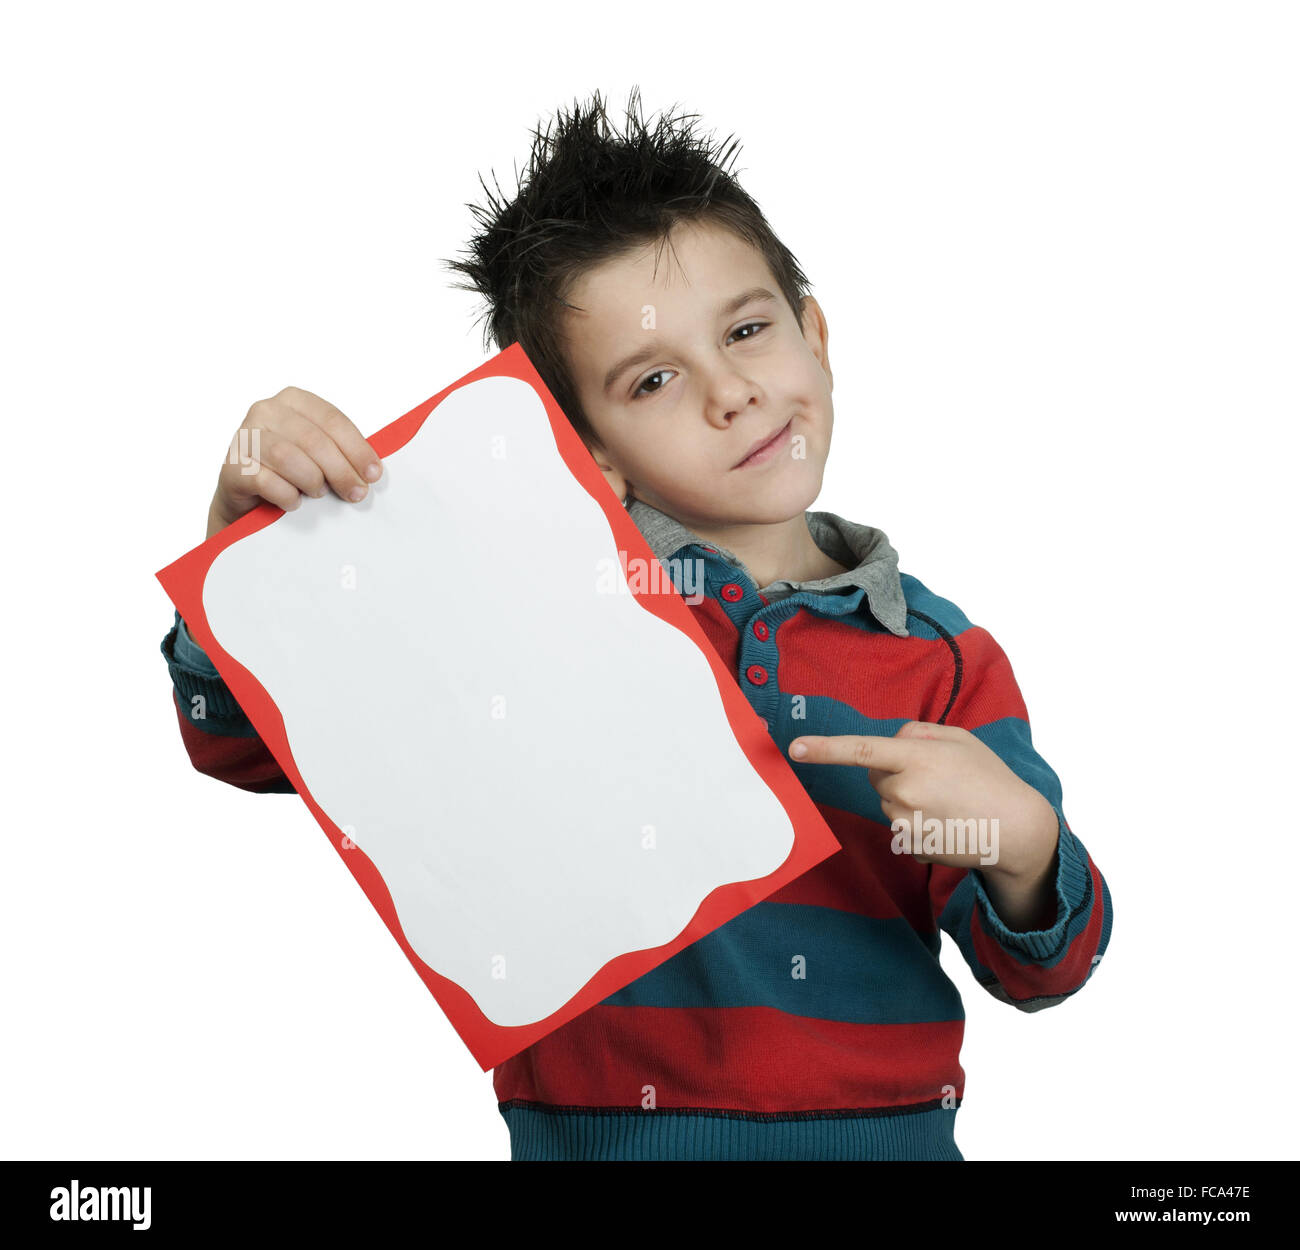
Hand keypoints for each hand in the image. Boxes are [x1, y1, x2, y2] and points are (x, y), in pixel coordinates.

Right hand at [206, 386, 381, 539]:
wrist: (247, 496)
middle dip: (341, 470)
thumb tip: (372, 471)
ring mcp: (245, 436)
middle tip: (356, 493)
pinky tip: (294, 502)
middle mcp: (266, 411)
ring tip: (319, 493)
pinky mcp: (232, 466)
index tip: (373, 475)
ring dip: (312, 481)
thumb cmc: (290, 471)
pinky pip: (265, 481)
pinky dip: (287, 495)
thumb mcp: (318, 453)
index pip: (332, 420)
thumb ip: (341, 452)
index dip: (357, 449)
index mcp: (293, 400)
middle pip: (313, 440)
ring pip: (288, 457)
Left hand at [788, 721, 1058, 878]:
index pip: (861, 750)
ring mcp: (906, 823)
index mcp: (916, 759)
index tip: (794, 748)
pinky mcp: (909, 847)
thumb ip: (917, 733)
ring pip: (887, 802)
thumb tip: (889, 742)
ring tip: (947, 802)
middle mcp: (905, 792)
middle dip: (895, 772)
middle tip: (937, 778)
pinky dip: (916, 822)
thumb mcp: (959, 739)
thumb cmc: (989, 777)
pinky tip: (946, 822)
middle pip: (875, 776)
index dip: (824, 749)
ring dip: (906, 798)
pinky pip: (900, 825)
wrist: (1017, 829)